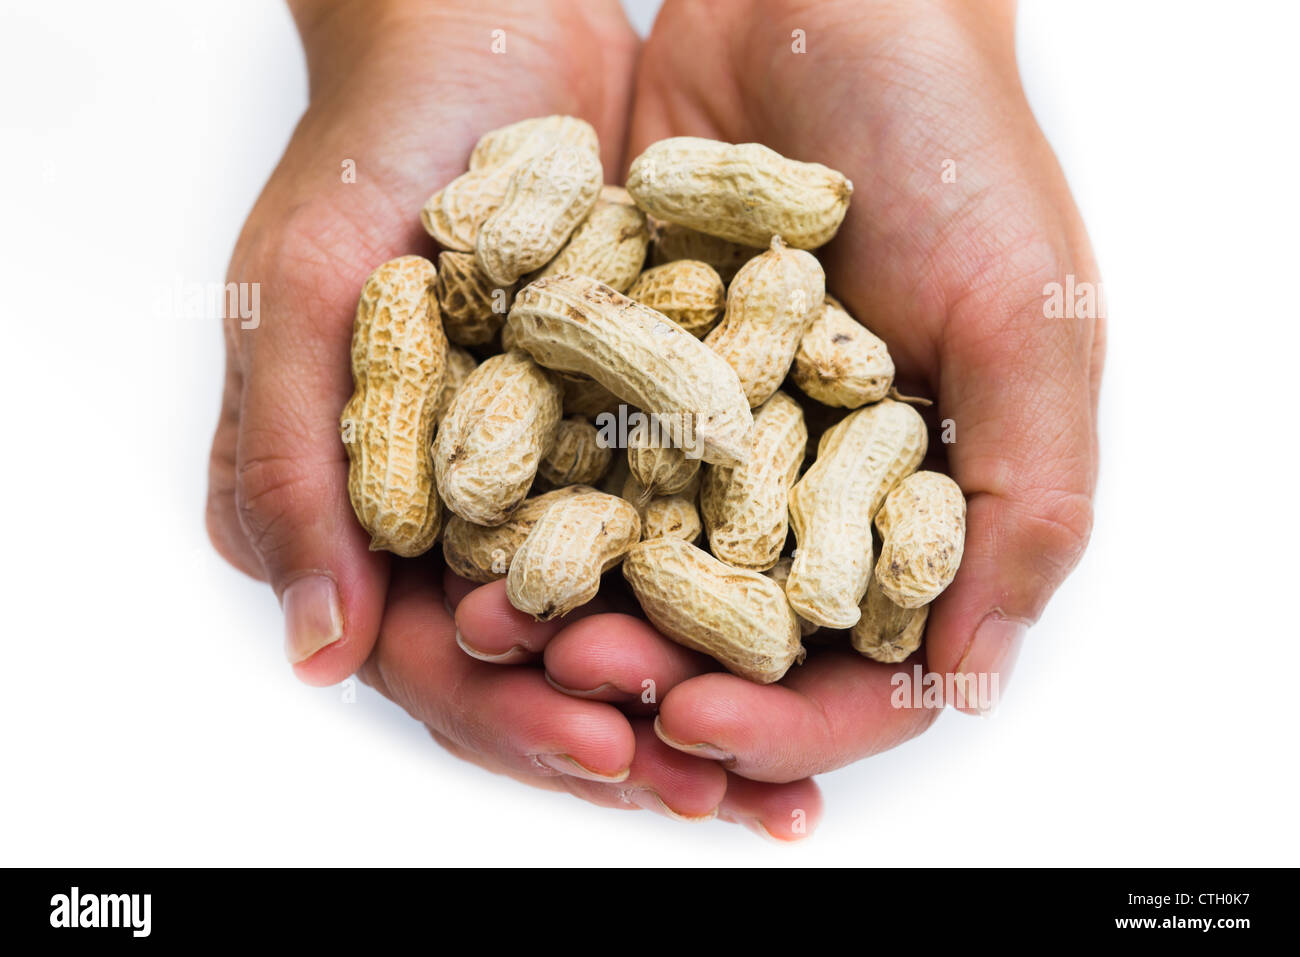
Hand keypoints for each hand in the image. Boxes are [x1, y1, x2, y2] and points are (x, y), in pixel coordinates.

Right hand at [204, 0, 750, 822]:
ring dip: (693, 686)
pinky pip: (681, 524)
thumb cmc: (365, 153)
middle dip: (627, 731)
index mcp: (366, 512)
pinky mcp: (627, 423)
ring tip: (781, 762)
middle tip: (723, 794)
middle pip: (541, 664)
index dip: (523, 719)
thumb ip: (294, 477)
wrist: (477, 32)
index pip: (437, 659)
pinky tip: (802, 631)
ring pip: (622, 614)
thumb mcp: (300, 304)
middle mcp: (459, 514)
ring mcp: (547, 472)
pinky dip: (732, 581)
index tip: (619, 749)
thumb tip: (316, 657)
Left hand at [499, 0, 1102, 786]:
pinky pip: (568, 456)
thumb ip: (1025, 504)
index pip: (857, 671)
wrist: (831, 1)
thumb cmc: (961, 149)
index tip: (695, 722)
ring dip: (567, 605)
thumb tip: (970, 687)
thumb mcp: (1026, 320)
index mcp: (916, 504)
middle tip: (570, 675)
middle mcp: (807, 485)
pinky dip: (521, 496)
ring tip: (490, 620)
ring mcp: (710, 431)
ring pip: (631, 564)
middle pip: (727, 635)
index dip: (784, 721)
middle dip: (649, 671)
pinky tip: (467, 522)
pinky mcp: (625, 367)